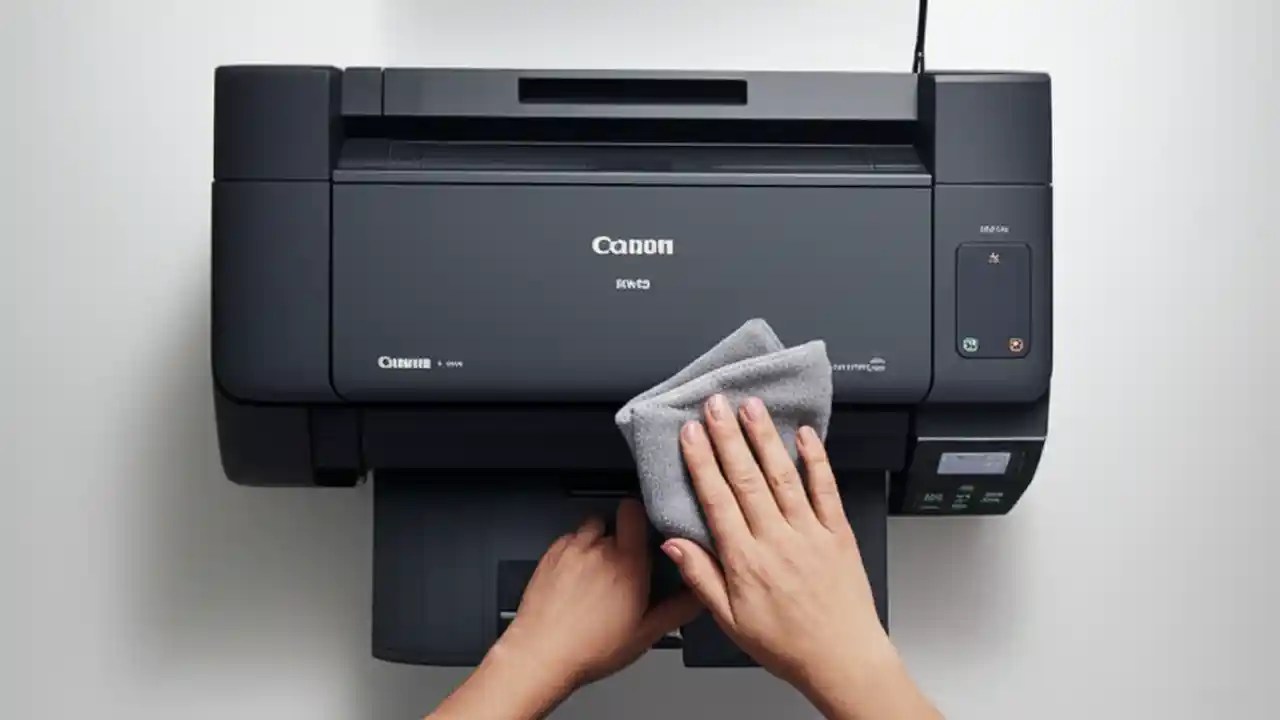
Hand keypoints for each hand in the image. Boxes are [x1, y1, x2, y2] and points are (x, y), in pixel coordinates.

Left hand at [430, 500, 700, 719]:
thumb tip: (699, 595)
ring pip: (591, 528)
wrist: (541, 655)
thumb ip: (678, 609)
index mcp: (628, 562)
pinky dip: (575, 550)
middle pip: (615, 523)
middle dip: (622, 540)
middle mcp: (599, 547)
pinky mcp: (549, 555)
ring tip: (599, 570)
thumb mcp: (646, 634)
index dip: (640, 515)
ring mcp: (571, 549)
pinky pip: (568, 539)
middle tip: (624, 568)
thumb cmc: (591, 648)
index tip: (646, 529)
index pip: (634, 510)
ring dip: (597, 542)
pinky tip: (577, 577)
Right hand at [662, 394, 939, 719]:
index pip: (718, 501)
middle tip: (716, 405)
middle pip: (747, 480)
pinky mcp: (838, 534)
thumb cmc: (786, 644)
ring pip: (783, 477)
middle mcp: (777, 542)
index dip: (702, 463)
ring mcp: (810, 534)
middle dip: (729, 438)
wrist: (842, 659)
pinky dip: (816, 460)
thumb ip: (701, 577)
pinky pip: (826, 490)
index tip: (691, 434)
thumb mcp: (730, 621)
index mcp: (746, 562)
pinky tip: (805, 435)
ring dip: (765, 439)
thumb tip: (674, 543)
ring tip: (752, 408)